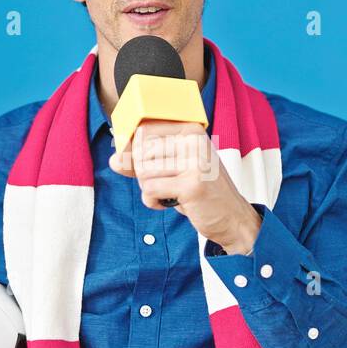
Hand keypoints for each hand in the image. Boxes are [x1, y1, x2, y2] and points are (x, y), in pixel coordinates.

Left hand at [109, 120, 262, 254]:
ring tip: (169, 193)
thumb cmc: (201, 191)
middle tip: (165, 184)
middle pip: (141, 152)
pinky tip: (170, 203)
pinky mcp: (192, 185)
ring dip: (149, 189)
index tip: (154, 167)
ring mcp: (195, 162)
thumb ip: (143, 162)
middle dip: (144, 174)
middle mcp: (194, 141)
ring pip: (143, 172)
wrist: (233, 217)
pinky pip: (150, 191)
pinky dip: (153, 202)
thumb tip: (114, 160)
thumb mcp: (172, 170)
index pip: (144, 131)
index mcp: (190, 130)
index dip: (137, 153)